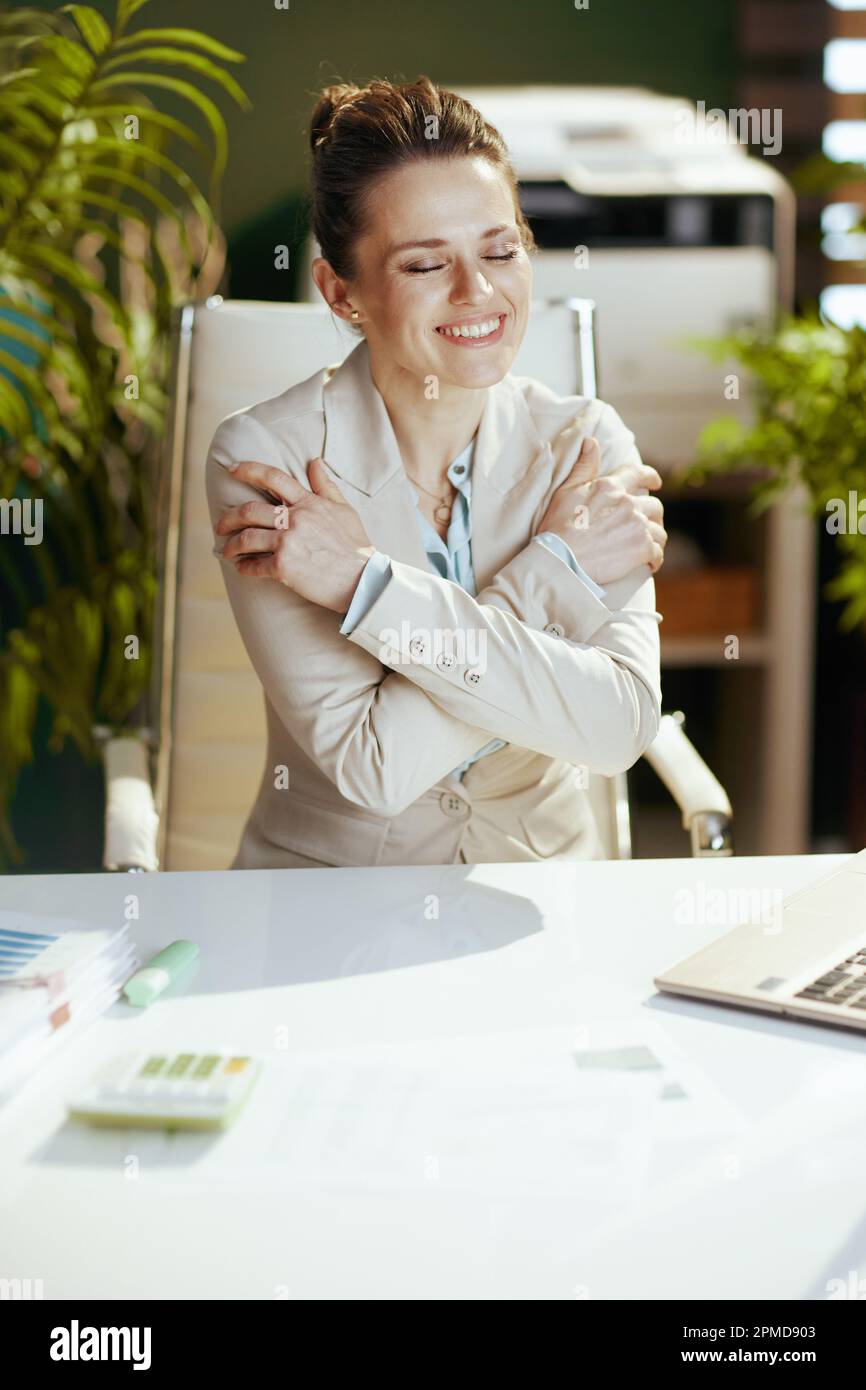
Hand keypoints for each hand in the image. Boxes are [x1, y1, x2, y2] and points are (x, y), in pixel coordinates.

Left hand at [215, 457, 374, 611]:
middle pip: (249, 511)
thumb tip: (315, 462)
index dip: (249, 470)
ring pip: (246, 538)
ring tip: (226, 550)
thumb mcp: (344, 510)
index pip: (273, 477)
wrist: (363, 580)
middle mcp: (295, 519)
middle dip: (228, 518)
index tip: (232, 469)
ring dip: (230, 545)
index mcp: (308, 503)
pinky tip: (242, 569)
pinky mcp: (284, 568)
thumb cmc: (355, 546)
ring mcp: (288, 543)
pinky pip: (254, 565)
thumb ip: (326, 486)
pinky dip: (244, 568)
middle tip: (220, 525)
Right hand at [535, 436, 666, 584]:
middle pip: (654, 506)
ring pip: (659, 530)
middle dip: (653, 515)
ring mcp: (637, 526)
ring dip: (655, 538)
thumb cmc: (558, 527)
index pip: (638, 473)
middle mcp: (628, 503)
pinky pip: (658, 552)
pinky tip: (650, 564)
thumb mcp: (566, 491)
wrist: (561, 559)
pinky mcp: (642, 548)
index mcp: (611, 487)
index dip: (650, 477)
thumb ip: (583, 467)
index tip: (656, 482)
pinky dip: (655, 559)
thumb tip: (591, 442)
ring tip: (648, 547)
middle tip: (647, 525)